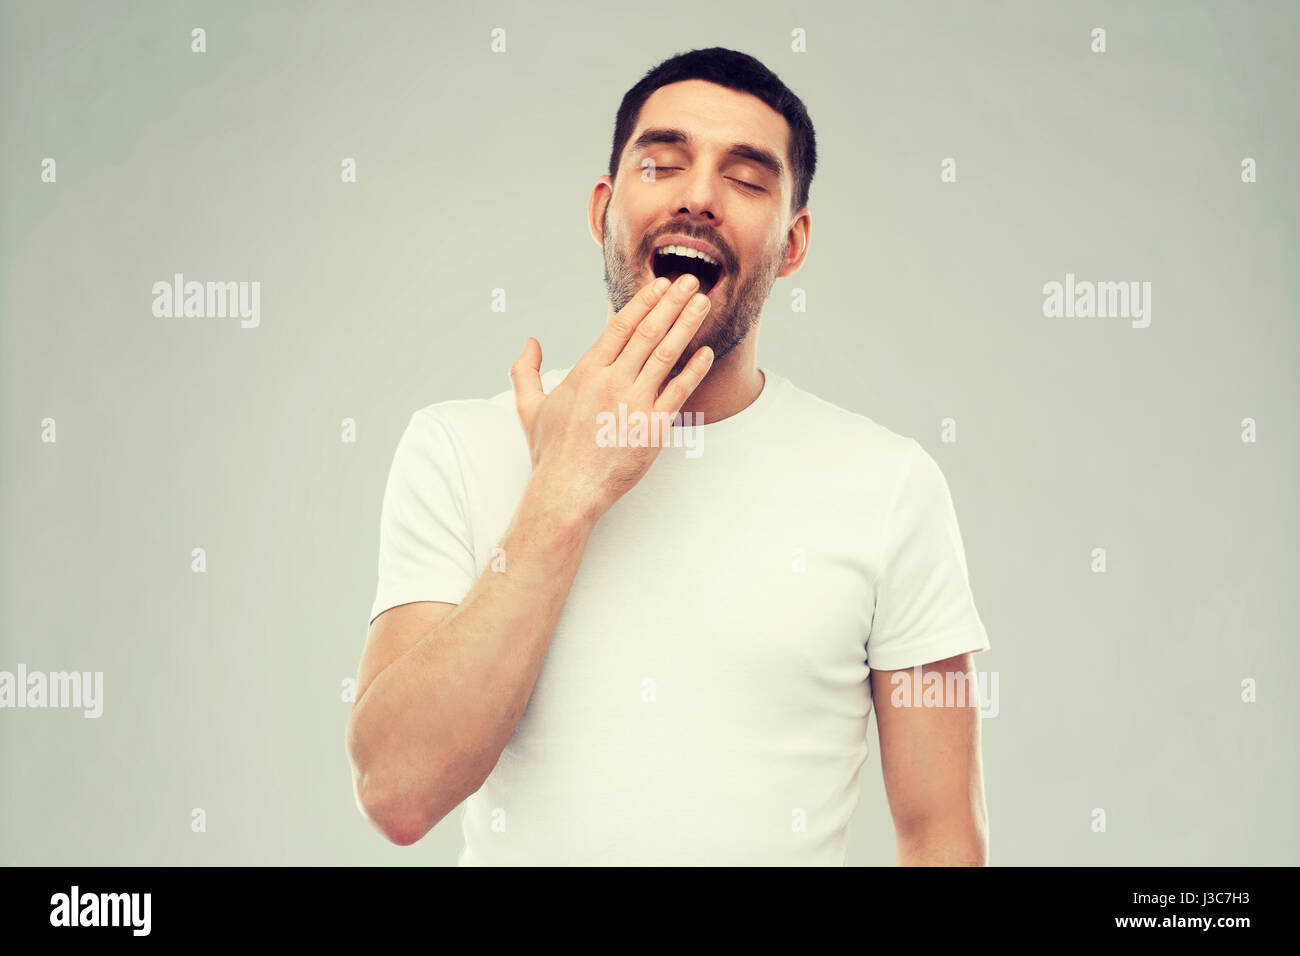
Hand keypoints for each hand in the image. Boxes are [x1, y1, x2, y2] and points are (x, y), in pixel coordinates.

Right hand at [509, 273, 713, 521]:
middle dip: (672, 302)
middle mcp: (611, 382)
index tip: (662, 285)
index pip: (621, 326)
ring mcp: (634, 404)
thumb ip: (525, 371)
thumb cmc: (550, 453)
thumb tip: (529, 343)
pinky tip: (706, 352)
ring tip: (704, 303)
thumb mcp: (529, 408)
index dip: (644, 302)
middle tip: (691, 280)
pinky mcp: (653, 428)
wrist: (567, 492)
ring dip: (687, 325)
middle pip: (648, 332)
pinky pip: (679, 393)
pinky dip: (694, 370)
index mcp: (586, 372)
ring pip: (666, 355)